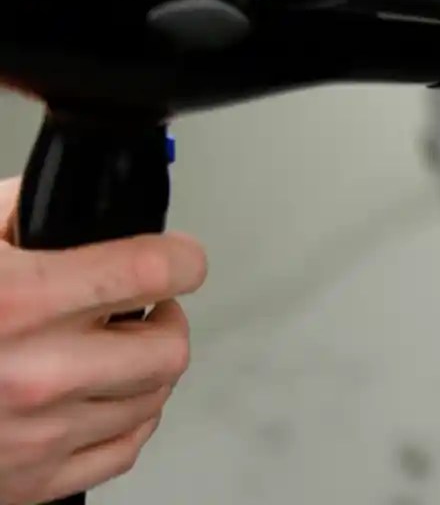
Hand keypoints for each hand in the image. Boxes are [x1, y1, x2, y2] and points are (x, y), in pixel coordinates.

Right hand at [0, 178, 206, 502]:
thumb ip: (14, 213)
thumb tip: (63, 203)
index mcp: (17, 302)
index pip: (154, 271)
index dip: (182, 257)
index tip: (182, 258)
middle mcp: (34, 373)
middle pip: (169, 346)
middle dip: (167, 318)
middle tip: (147, 308)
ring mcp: (36, 435)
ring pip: (154, 398)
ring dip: (147, 368)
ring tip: (118, 348)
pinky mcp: (31, 480)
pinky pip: (124, 449)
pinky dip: (127, 419)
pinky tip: (104, 396)